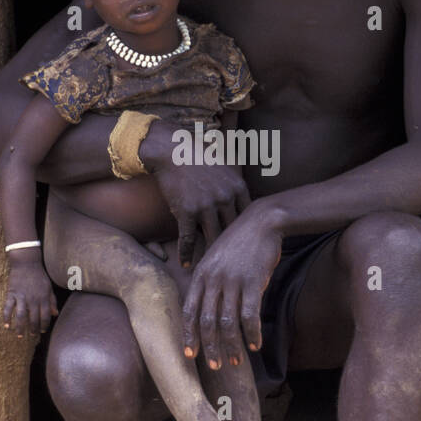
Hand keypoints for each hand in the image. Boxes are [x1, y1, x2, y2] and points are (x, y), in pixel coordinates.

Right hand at [3, 263, 58, 336]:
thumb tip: (55, 314)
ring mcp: (21, 297)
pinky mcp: (12, 294)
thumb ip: (52, 301)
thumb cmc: (39, 276)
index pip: (45, 316)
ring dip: (20, 327)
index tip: (43, 331)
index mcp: (43, 298)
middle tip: (32, 335)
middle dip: (33, 329)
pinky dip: (7, 318)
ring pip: (21, 316)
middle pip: (34, 318)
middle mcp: (33, 299)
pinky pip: (8, 308)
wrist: (26, 263)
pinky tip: (6, 326)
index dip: (44, 325)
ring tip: (20, 335)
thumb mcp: (49, 288)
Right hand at [142, 121, 250, 267]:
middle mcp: (225, 198)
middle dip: (234, 251)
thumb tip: (248, 197)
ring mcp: (206, 205)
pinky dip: (187, 254)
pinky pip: (188, 238)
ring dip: (211, 257)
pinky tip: (186, 265)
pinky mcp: (186, 211)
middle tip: (235, 269)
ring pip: (213, 238)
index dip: (248, 235)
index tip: (249, 249)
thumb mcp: (226, 166)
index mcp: (238, 188)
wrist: (172, 149)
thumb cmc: (199, 157)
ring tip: (212, 271)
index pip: (247, 218)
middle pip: (233, 232)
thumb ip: (237, 184)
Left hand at [182, 205, 281, 368]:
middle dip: (210, 347)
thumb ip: (207, 280)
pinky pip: (249, 315)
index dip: (189, 335)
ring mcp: (232, 281)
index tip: (190, 355)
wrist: (261, 222)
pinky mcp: (253, 282)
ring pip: (228, 322)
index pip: (189, 311)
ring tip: (235, 360)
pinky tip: (255, 345)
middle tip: (215, 366)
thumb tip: (204, 306)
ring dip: (231, 345)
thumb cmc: (238, 242)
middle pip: (206, 322)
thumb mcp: (215, 258)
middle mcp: (213, 280)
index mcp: (200, 275)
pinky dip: (251, 334)